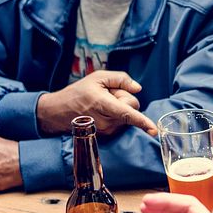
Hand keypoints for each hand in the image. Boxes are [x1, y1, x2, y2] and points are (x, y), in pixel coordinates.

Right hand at [36, 70, 156, 136]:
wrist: (58, 111)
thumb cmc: (78, 92)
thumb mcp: (98, 77)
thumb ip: (121, 79)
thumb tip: (137, 88)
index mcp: (104, 105)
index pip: (128, 114)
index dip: (143, 122)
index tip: (154, 130)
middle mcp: (107, 121)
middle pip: (131, 108)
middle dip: (124, 99)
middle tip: (107, 94)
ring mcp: (107, 130)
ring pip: (127, 116)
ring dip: (119, 107)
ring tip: (101, 103)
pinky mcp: (107, 134)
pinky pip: (121, 122)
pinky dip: (115, 115)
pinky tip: (101, 111)